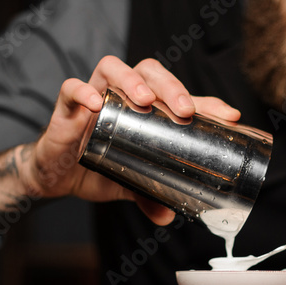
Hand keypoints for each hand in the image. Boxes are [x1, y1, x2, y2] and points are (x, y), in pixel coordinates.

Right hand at [21, 56, 240, 223]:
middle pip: (149, 70)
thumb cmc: (96, 167)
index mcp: (144, 108)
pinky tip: (95, 103)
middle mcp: (121, 95)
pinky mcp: (66, 108)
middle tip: (184, 109)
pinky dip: (82, 92)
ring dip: (132, 80)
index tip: (229, 116)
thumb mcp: (128, 182)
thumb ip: (148, 194)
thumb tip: (168, 216)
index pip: (178, 96)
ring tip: (145, 100)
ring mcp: (94, 97)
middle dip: (170, 85)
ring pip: (113, 68)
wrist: (55, 176)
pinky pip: (70, 89)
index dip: (206, 102)